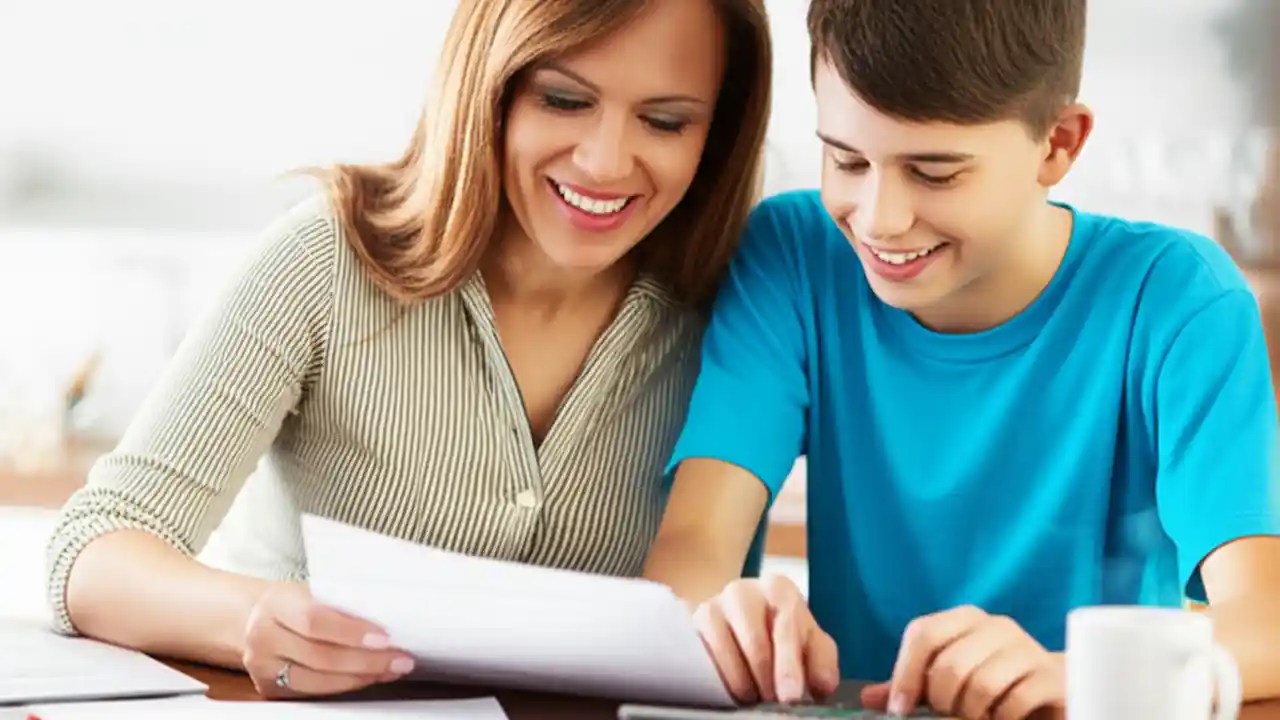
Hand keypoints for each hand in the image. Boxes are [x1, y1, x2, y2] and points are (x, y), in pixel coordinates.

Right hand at [242, 582, 415, 698]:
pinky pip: (313, 693)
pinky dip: (346, 686)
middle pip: (320, 656)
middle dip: (366, 660)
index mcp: (275, 603)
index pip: (315, 620)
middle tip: (399, 658)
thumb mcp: (312, 590)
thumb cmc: (295, 601)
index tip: (385, 637)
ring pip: (318, 681)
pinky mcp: (269, 688)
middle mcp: (263, 636)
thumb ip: (341, 602)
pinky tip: (368, 676)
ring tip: (391, 669)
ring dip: (361, 677)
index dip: (352, 632)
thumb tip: (388, 616)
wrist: (258, 618)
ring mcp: (263, 666)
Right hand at [693, 575, 839, 704]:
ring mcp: (713, 605)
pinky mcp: (692, 626)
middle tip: (773, 701)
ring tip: (756, 694)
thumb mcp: (809, 642)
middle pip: (756, 647)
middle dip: (767, 682)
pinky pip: (706, 661)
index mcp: (779, 589)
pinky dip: (723, 681)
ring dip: (745, 685)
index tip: (791, 695)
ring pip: (729, 656)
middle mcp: (743, 590)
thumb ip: (821, 661)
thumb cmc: (780, 632)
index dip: (789, 667)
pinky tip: (734, 688)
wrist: (738, 619)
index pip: (786, 629)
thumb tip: (822, 686)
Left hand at [859, 606, 1063, 719]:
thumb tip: (869, 699)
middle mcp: (995, 626)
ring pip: (980, 684)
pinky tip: (1000, 719)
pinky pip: (1012, 701)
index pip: (923, 634)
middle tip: (948, 715)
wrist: (1053, 693)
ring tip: (976, 717)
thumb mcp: (947, 684)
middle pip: (950, 664)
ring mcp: (1027, 647)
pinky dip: (999, 718)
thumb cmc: (992, 685)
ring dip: (971, 713)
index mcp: (964, 619)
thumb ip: (910, 687)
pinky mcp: (1051, 675)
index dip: (905, 674)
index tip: (900, 710)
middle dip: (941, 701)